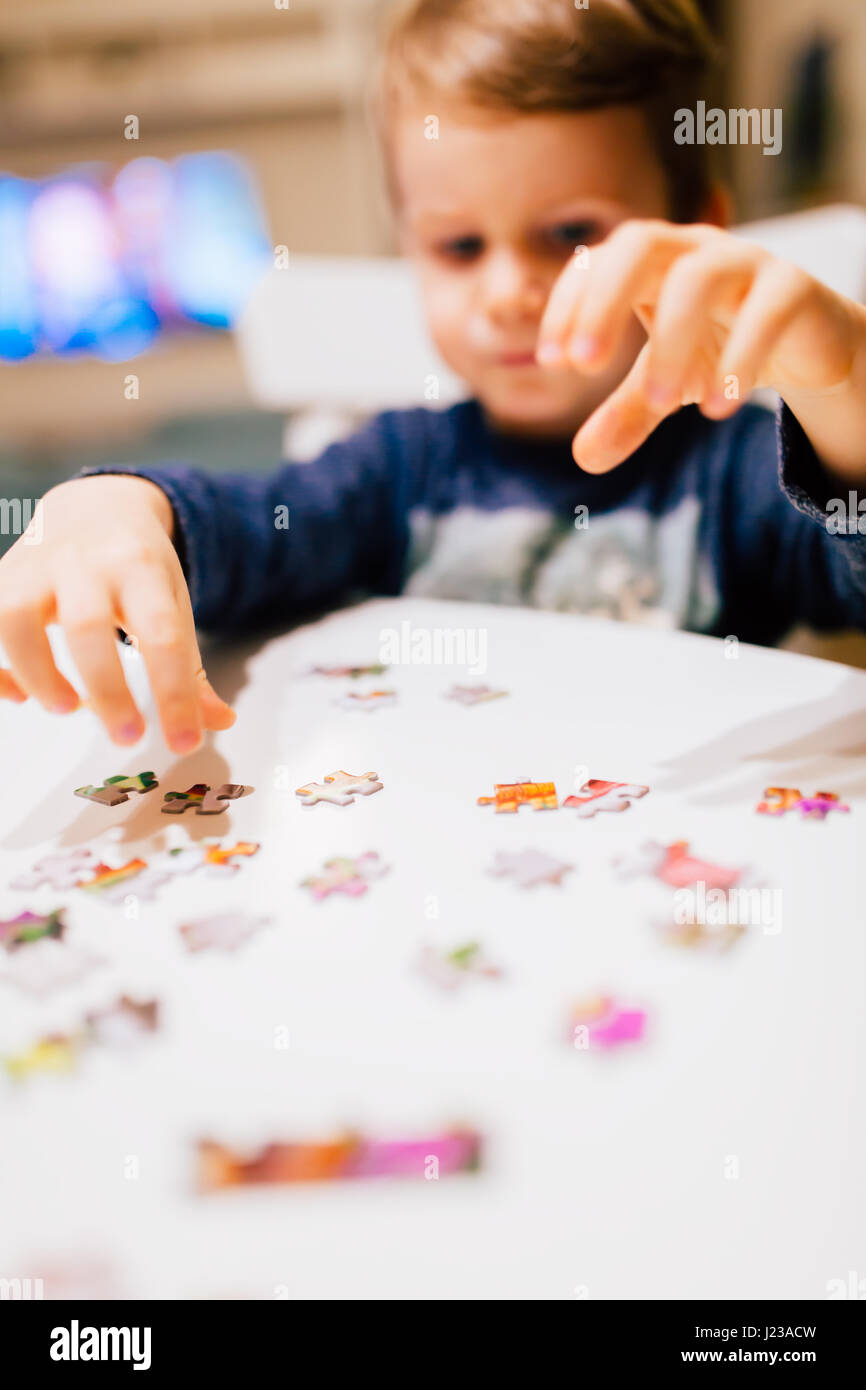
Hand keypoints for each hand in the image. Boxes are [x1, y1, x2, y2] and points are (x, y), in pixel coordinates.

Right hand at [0, 475, 235, 750]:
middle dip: (106, 689)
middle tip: (127, 735)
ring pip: (16, 617)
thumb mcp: (172, 602)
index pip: (161, 634)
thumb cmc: (137, 567)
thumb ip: (190, 666)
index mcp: (140, 568)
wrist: (95, 505)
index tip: (184, 741)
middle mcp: (85, 563)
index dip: (174, 693)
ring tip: (66, 708)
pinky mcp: (2, 577)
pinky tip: (17, 694)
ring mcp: (36, 567)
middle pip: (87, 625)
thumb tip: (218, 721)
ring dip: (38, 672)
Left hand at [537, 219, 865, 474]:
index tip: (552, 359)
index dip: (568, 303)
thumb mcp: (667, 385)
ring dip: (672, 341)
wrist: (807, 346)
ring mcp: (747, 262)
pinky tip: (718, 406)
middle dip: (604, 301)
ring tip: (660, 402)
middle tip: (586, 362)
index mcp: (652, 264)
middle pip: (639, 244)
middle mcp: (694, 249)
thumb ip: (627, 413)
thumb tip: (584, 457)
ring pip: (699, 277)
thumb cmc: (721, 348)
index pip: (597, 260)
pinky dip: (740, 358)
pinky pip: (766, 310)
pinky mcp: (795, 287)